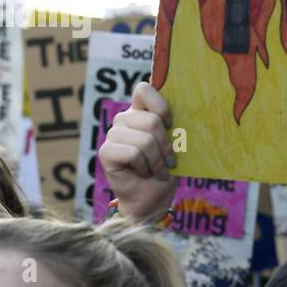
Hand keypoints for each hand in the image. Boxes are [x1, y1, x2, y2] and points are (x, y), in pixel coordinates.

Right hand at [98, 81, 179, 220]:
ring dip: (157, 160)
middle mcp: (124, 119)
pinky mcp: (106, 152)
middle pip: (151, 121)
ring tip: (157, 170)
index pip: (144, 89)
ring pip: (144, 140)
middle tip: (168, 161)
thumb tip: (180, 109)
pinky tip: (142, 173)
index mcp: (140, 112)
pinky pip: (133, 153)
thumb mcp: (176, 143)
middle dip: (166, 146)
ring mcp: (113, 134)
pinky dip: (144, 167)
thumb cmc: (166, 168)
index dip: (161, 105)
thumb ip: (173, 124)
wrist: (154, 197)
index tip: (171, 124)